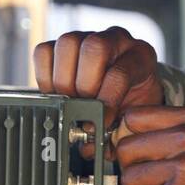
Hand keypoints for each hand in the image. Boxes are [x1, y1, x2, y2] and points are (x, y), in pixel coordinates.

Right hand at [33, 26, 161, 157]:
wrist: (130, 88)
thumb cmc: (134, 103)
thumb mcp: (135, 116)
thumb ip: (117, 131)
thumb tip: (87, 147)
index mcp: (140, 56)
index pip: (119, 72)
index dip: (107, 99)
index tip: (102, 119)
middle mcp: (115, 40)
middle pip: (93, 48)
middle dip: (83, 85)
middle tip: (83, 107)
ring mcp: (87, 37)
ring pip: (67, 43)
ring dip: (63, 78)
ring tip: (68, 100)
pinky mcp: (63, 45)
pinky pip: (44, 51)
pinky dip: (44, 74)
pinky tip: (56, 92)